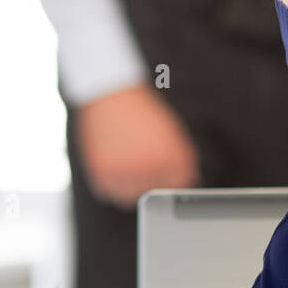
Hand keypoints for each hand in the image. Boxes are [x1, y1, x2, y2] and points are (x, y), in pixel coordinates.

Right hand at [77, 84, 199, 206]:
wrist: (110, 91)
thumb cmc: (140, 109)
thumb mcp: (171, 130)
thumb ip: (180, 158)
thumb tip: (184, 179)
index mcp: (173, 156)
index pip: (179, 182)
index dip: (170, 173)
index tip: (161, 165)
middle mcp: (152, 167)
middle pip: (153, 190)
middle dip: (148, 177)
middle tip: (137, 156)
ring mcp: (126, 172)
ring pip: (130, 197)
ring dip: (128, 184)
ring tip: (124, 159)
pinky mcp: (103, 173)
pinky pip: (108, 193)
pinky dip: (109, 182)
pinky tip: (112, 161)